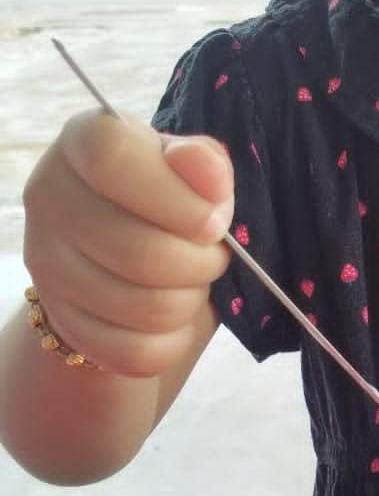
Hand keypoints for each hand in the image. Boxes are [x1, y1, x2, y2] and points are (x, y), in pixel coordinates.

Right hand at [22, 108, 232, 377]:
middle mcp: (48, 198)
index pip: (114, 160)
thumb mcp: (193, 169)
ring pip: (146, 308)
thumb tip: (207, 173)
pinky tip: (173, 318)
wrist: (126, 256)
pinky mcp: (62, 323)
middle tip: (214, 256)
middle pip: (142, 253)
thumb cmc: (170, 200)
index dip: (179, 199)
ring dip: (190, 301)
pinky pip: (136, 353)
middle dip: (202, 263)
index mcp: (82, 142)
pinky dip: (172, 342)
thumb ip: (204, 163)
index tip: (214, 220)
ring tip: (192, 282)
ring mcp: (47, 266)